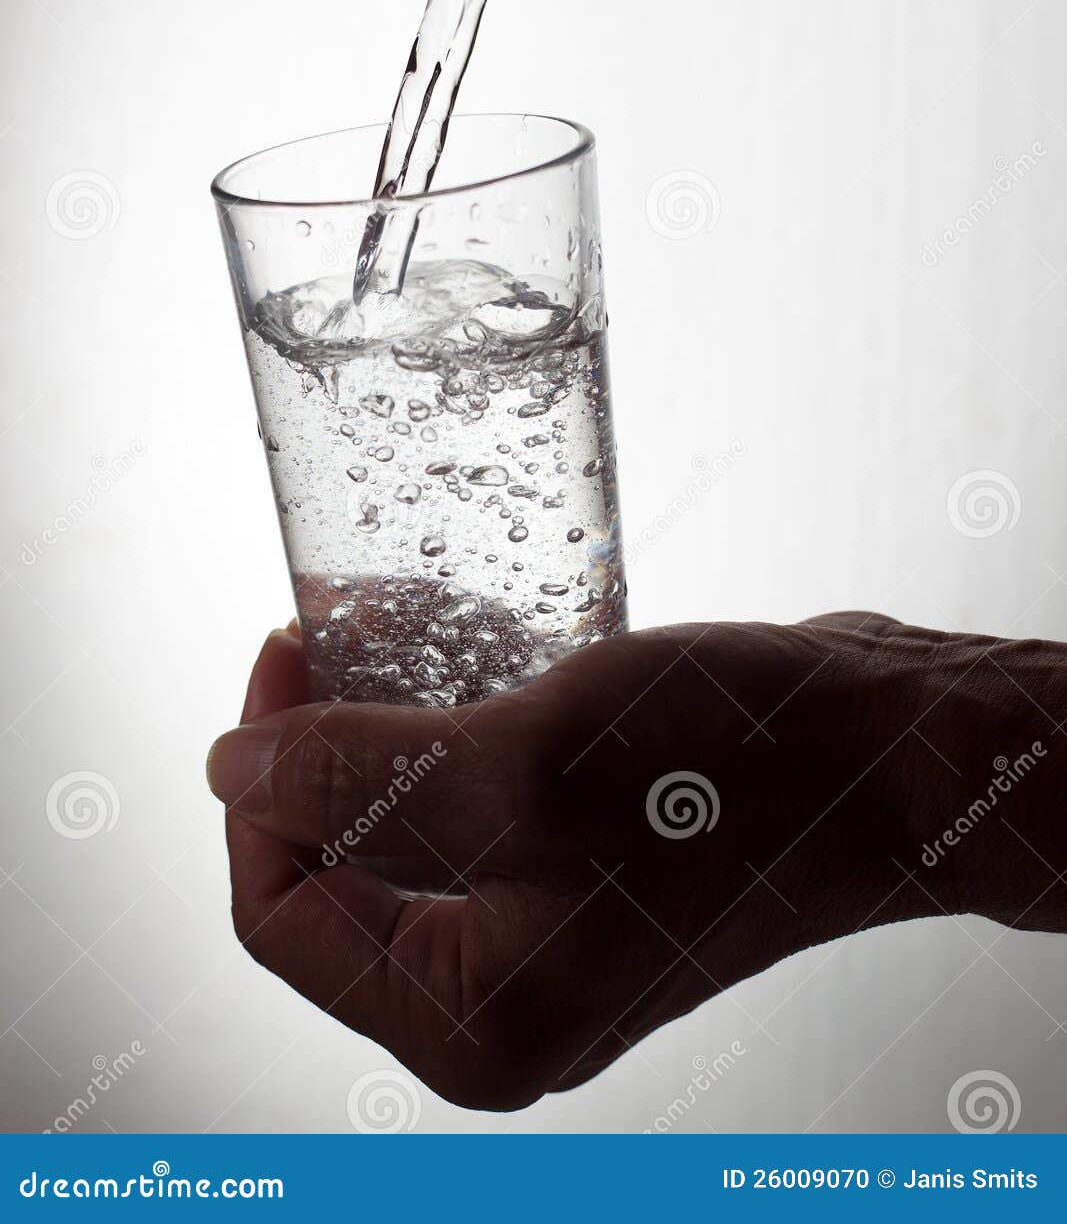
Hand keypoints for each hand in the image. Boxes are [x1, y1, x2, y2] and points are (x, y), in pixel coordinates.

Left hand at [207, 612, 1065, 1110]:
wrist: (897, 757)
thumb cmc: (731, 775)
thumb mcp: (514, 768)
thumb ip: (353, 776)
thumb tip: (231, 768)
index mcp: (470, 1019)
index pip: (282, 915)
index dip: (257, 787)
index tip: (278, 664)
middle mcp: (504, 996)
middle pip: (341, 873)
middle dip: (325, 745)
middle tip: (334, 634)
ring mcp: (550, 933)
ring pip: (411, 829)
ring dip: (392, 723)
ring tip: (403, 619)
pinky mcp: (590, 868)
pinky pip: (482, 806)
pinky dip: (461, 728)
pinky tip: (474, 646)